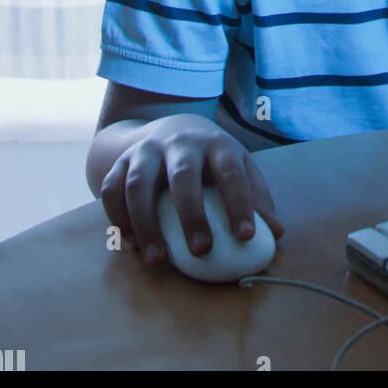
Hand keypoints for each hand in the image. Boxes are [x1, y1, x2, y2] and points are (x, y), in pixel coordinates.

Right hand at [100, 114, 283, 265]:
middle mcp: (180, 143)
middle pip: (183, 176)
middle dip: (191, 214)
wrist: (168, 127)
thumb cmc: (211, 158)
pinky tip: (132, 246)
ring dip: (146, 223)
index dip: (240, 203)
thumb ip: (256, 196)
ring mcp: (147, 150)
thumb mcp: (238, 165)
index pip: (231, 172)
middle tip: (201, 251)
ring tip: (158, 260)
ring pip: (139, 183)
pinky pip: (112, 189)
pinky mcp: (121, 161)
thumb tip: (276, 234)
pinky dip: (118, 218)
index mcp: (216, 144)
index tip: (246, 237)